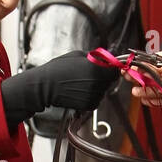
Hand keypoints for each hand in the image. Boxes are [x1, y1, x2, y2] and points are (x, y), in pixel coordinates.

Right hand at [1, 51, 116, 119]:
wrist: (46, 86)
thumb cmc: (58, 69)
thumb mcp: (78, 55)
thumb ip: (94, 57)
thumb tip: (104, 58)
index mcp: (96, 69)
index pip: (115, 71)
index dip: (111, 68)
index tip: (106, 67)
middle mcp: (97, 84)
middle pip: (110, 81)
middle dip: (103, 77)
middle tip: (90, 74)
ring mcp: (94, 96)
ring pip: (103, 91)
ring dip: (97, 87)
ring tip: (81, 82)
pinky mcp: (89, 105)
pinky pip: (96, 99)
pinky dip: (91, 95)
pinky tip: (79, 90)